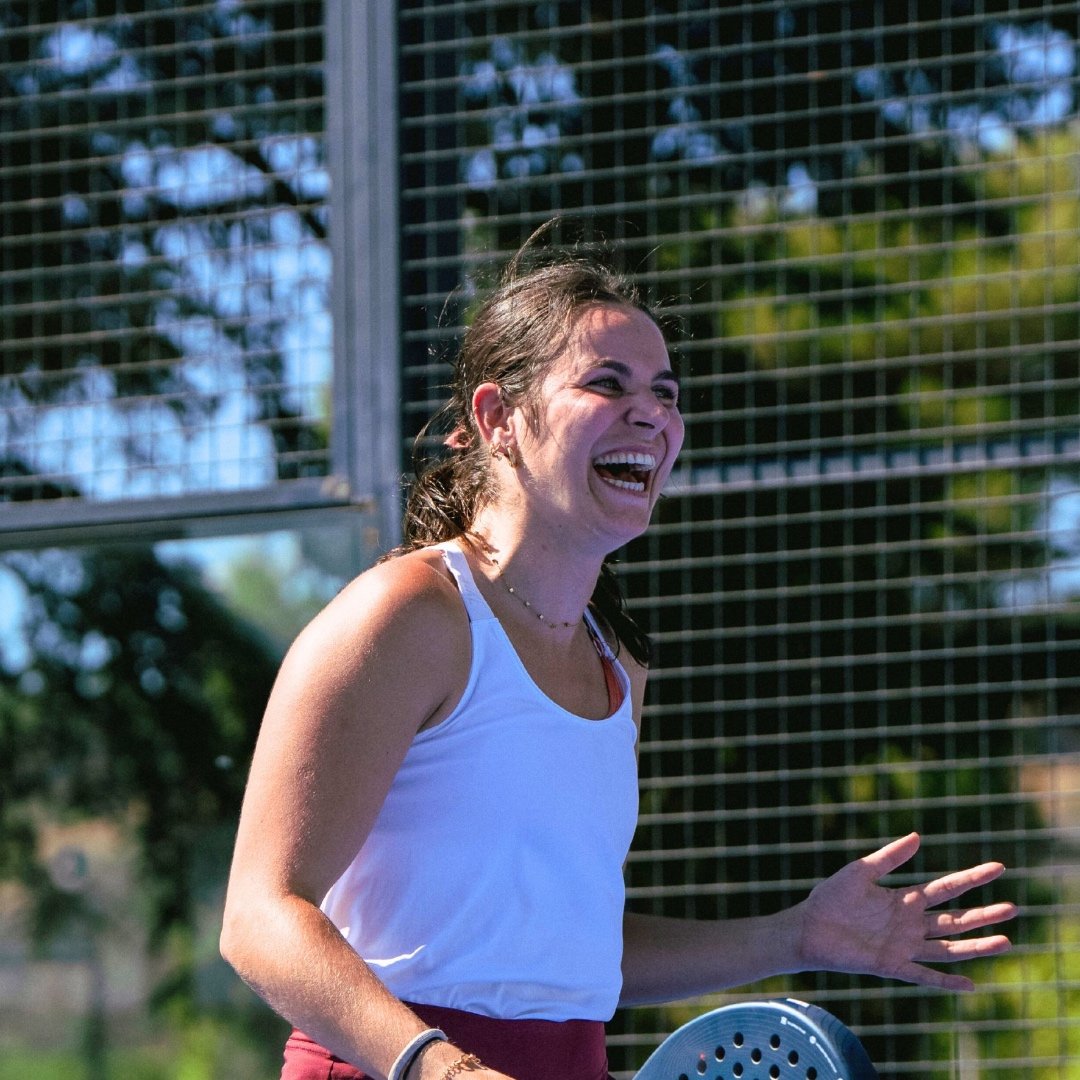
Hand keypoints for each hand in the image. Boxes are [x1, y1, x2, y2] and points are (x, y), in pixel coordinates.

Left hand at [794, 832, 1016, 990]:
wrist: (807, 927)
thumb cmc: (830, 897)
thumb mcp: (860, 871)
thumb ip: (889, 857)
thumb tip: (918, 836)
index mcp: (905, 899)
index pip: (947, 888)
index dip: (972, 878)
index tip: (998, 868)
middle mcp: (911, 924)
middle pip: (955, 919)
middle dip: (983, 914)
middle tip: (1013, 907)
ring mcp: (904, 946)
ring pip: (948, 948)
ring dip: (976, 946)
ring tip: (1006, 941)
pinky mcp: (891, 965)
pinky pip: (924, 976)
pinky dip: (946, 981)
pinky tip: (970, 984)